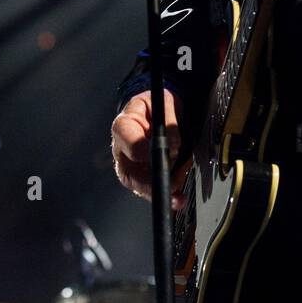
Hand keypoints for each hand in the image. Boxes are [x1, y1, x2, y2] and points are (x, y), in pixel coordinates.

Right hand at [111, 89, 188, 208]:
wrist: (158, 112)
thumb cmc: (157, 106)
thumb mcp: (164, 102)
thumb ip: (169, 121)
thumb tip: (173, 144)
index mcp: (123, 127)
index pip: (131, 144)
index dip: (149, 152)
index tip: (170, 151)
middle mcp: (122, 150)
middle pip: (132, 175)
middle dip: (155, 181)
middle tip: (174, 182)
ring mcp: (129, 166)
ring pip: (140, 187)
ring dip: (163, 190)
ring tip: (179, 190)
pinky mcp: (140, 177)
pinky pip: (150, 191)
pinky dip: (166, 196)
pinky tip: (177, 199)